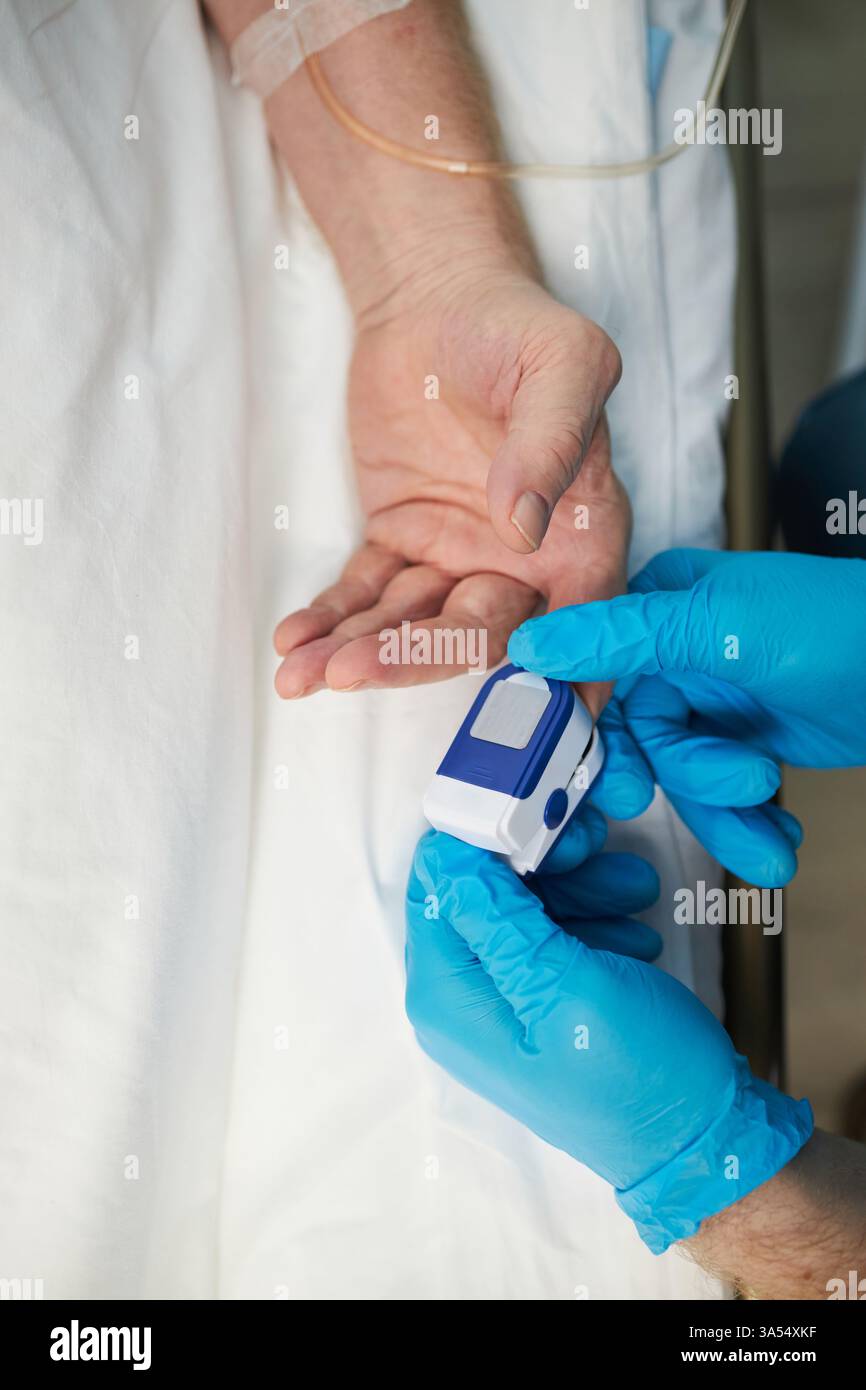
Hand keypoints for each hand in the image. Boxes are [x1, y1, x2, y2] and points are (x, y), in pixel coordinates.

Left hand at [274, 273, 626, 711]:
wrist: (434, 297)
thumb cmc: (514, 324)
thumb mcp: (562, 363)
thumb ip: (552, 443)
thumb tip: (526, 527)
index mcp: (582, 533)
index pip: (584, 625)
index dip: (562, 681)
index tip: (526, 734)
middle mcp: (523, 560)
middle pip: (478, 636)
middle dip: (414, 659)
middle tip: (353, 670)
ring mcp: (456, 556)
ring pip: (411, 626)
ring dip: (357, 652)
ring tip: (302, 671)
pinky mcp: (400, 542)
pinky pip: (364, 594)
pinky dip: (329, 619)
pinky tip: (294, 642)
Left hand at [406, 830, 812, 1252]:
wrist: (701, 1144)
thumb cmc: (637, 1074)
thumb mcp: (568, 985)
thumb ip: (500, 918)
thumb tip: (444, 854)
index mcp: (447, 998)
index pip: (436, 884)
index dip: (486, 839)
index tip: (547, 816)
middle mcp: (460, 1002)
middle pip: (481, 892)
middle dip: (543, 862)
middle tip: (601, 843)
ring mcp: (500, 1006)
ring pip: (522, 910)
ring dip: (578, 888)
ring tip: (635, 889)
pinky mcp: (539, 1007)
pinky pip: (549, 940)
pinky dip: (590, 922)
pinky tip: (634, 928)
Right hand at [509, 549, 865, 883]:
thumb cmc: (846, 629)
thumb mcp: (727, 629)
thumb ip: (624, 637)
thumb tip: (531, 642)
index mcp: (660, 606)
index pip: (591, 674)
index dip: (591, 735)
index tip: (609, 782)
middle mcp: (676, 651)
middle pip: (637, 739)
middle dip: (685, 781)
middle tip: (721, 795)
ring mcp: (713, 699)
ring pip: (682, 777)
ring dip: (726, 817)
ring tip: (769, 839)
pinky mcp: (746, 740)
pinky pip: (721, 795)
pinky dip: (748, 823)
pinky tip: (777, 836)